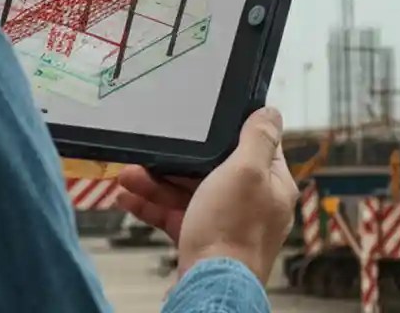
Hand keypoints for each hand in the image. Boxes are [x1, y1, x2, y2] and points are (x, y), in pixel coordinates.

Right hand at [115, 107, 297, 283]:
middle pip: (214, 169)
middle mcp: (252, 204)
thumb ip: (258, 139)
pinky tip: (127, 198)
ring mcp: (226, 224)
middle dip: (176, 161)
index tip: (201, 123)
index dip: (227, 133)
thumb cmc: (232, 231)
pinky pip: (176, 215)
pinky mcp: (203, 241)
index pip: (255, 147)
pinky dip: (152, 206)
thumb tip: (271, 112)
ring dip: (156, 182)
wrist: (210, 287)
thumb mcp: (246, 171)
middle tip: (149, 152)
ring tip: (127, 176)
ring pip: (189, 192)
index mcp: (272, 185)